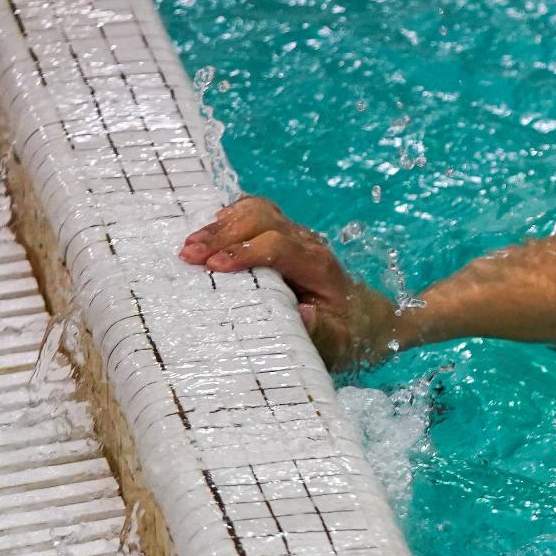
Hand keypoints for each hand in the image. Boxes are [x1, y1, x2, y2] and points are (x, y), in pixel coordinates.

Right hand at [179, 196, 399, 371]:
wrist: (367, 319)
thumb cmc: (348, 335)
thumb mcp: (338, 344)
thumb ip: (321, 332)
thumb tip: (305, 314)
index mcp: (318, 267)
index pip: (279, 246)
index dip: (245, 252)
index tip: (212, 267)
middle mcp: (308, 245)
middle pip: (264, 220)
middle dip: (223, 234)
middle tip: (187, 255)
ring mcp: (296, 237)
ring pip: (259, 211)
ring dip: (222, 225)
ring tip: (190, 245)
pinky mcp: (285, 237)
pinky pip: (258, 213)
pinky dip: (231, 217)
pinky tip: (210, 232)